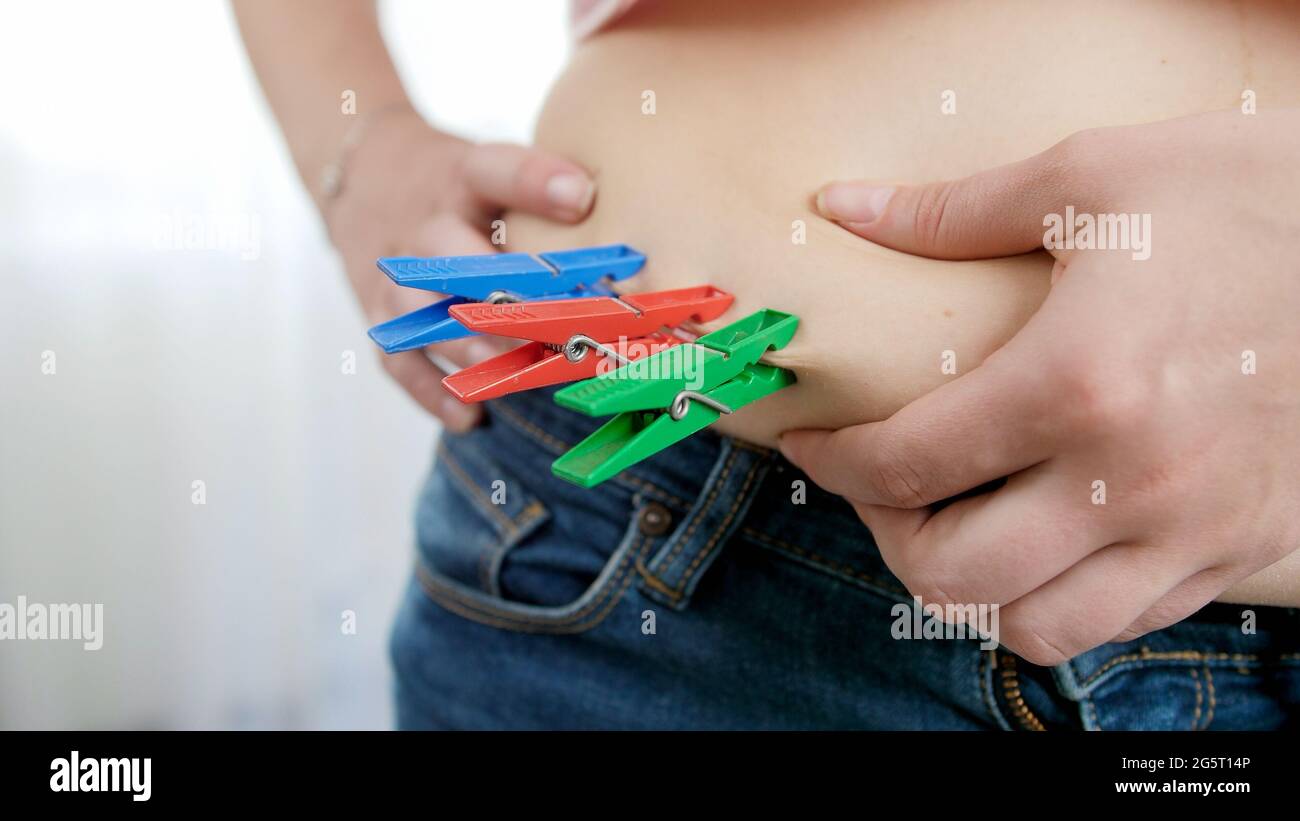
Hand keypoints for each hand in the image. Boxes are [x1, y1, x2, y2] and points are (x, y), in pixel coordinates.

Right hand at [325, 111, 595, 429]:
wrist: (363, 174)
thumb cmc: (457, 184)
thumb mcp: (494, 168)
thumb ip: (544, 193)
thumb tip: (614, 224)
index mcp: (463, 177)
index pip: (495, 169)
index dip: (536, 182)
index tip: (581, 196)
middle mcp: (423, 224)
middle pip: (455, 257)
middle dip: (504, 297)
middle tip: (555, 330)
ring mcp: (392, 272)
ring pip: (422, 315)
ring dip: (469, 350)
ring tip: (514, 380)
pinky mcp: (375, 312)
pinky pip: (398, 359)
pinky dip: (432, 392)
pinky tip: (471, 418)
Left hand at [781, 109, 1299, 664]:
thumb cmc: (1252, 197)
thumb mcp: (1097, 177)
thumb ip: (954, 212)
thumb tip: (843, 209)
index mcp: (1079, 383)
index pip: (906, 467)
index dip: (834, 464)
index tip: (814, 444)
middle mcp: (1131, 482)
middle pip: (953, 575)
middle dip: (888, 537)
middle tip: (881, 488)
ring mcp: (1193, 531)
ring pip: (1036, 627)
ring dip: (970, 590)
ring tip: (956, 526)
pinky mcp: (1240, 552)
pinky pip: (1122, 621)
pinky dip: (1057, 599)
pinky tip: (1045, 539)